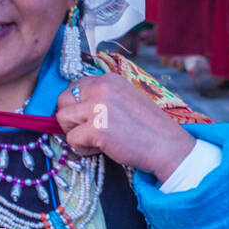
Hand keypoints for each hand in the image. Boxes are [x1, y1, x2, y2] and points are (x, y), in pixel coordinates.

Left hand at [56, 73, 193, 182]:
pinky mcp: (96, 129)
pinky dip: (83, 149)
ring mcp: (97, 108)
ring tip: (95, 140)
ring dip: (74, 133)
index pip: (74, 87)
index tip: (86, 118)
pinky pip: (72, 140)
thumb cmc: (148, 127)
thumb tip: (75, 105)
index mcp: (109, 80)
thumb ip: (102, 97)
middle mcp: (101, 88)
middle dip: (69, 118)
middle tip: (86, 131)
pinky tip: (101, 149)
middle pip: (62, 100)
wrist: (166, 145)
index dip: (75, 106)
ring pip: (62, 119)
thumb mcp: (125, 99)